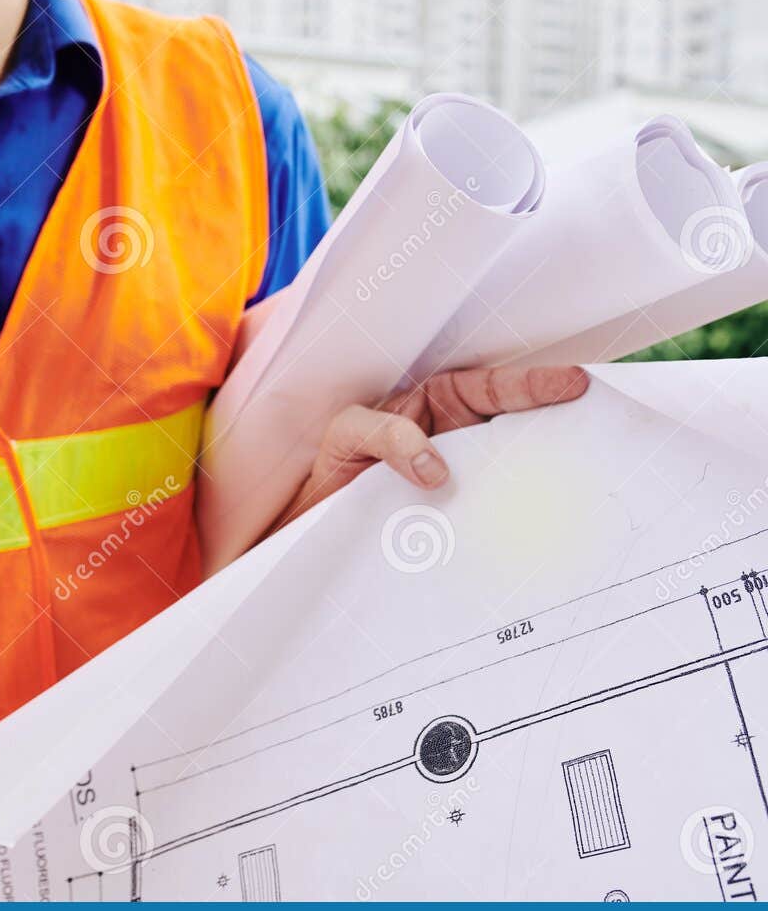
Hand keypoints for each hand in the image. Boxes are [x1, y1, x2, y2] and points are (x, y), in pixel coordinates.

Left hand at [277, 365, 589, 525]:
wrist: (313, 523)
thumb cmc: (331, 467)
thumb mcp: (348, 436)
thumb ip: (385, 436)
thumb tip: (436, 470)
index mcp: (435, 403)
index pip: (491, 388)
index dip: (532, 385)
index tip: (572, 384)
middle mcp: (457, 436)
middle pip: (516, 425)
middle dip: (557, 423)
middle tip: (598, 424)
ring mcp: (464, 476)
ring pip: (512, 470)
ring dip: (543, 474)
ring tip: (582, 476)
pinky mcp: (459, 517)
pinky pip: (492, 512)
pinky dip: (512, 518)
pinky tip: (533, 526)